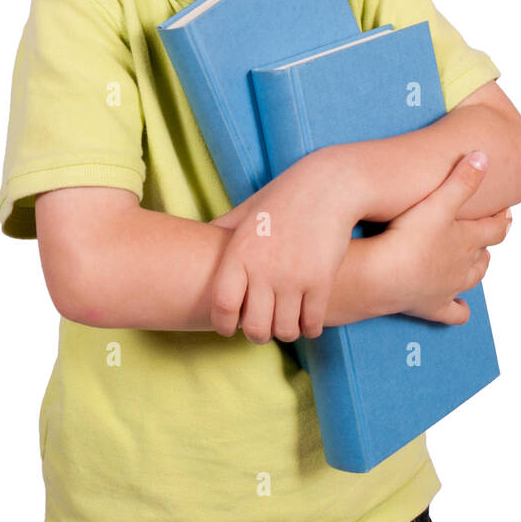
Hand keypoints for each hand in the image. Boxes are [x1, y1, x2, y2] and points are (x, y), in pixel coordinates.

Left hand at [209, 151, 360, 344]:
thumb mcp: (246, 211)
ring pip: (285, 331)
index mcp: (239, 254)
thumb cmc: (283, 199)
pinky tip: (308, 319)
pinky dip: (309, 328)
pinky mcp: (321, 281)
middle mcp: (263, 269)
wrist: (327, 187)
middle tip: (262, 328)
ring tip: (286, 323)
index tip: (229, 327)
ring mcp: (293, 277)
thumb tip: (193, 243)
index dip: (223, 325)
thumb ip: (221, 231)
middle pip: (255, 328)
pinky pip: (311, 324)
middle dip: (258, 334)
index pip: (222, 307)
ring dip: (285, 331)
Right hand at [380, 152, 511, 323]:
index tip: (505, 210)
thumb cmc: (408, 238)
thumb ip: (461, 179)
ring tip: (479, 260)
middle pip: (484, 254)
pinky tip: (461, 307)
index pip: (495, 228)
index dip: (501, 218)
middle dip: (488, 242)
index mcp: (467, 240)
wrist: (383, 275)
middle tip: (491, 231)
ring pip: (472, 279)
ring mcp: (449, 288)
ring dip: (477, 268)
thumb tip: (484, 156)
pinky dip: (460, 310)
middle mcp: (463, 266)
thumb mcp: (437, 201)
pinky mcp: (432, 307)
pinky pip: (453, 314)